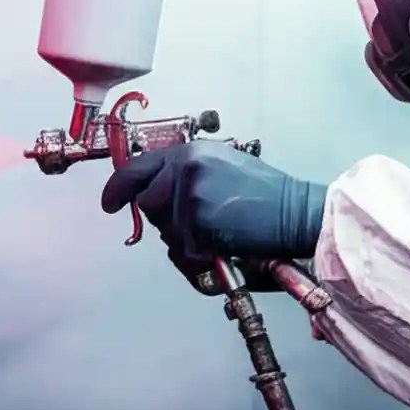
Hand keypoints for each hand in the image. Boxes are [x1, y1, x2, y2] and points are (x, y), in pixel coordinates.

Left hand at [101, 141, 326, 278]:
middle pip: (148, 202)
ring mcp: (190, 195)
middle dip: (166, 220)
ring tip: (218, 234)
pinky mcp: (198, 222)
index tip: (111, 202)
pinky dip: (200, 256)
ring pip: (165, 230)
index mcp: (191, 153)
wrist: (297, 213)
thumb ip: (187, 176)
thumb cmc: (268, 197)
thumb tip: (156, 193)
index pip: (137, 168)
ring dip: (185, 240)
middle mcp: (186, 168)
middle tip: (197, 225)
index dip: (118, 188)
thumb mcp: (223, 168)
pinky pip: (183, 249)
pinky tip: (224, 245)